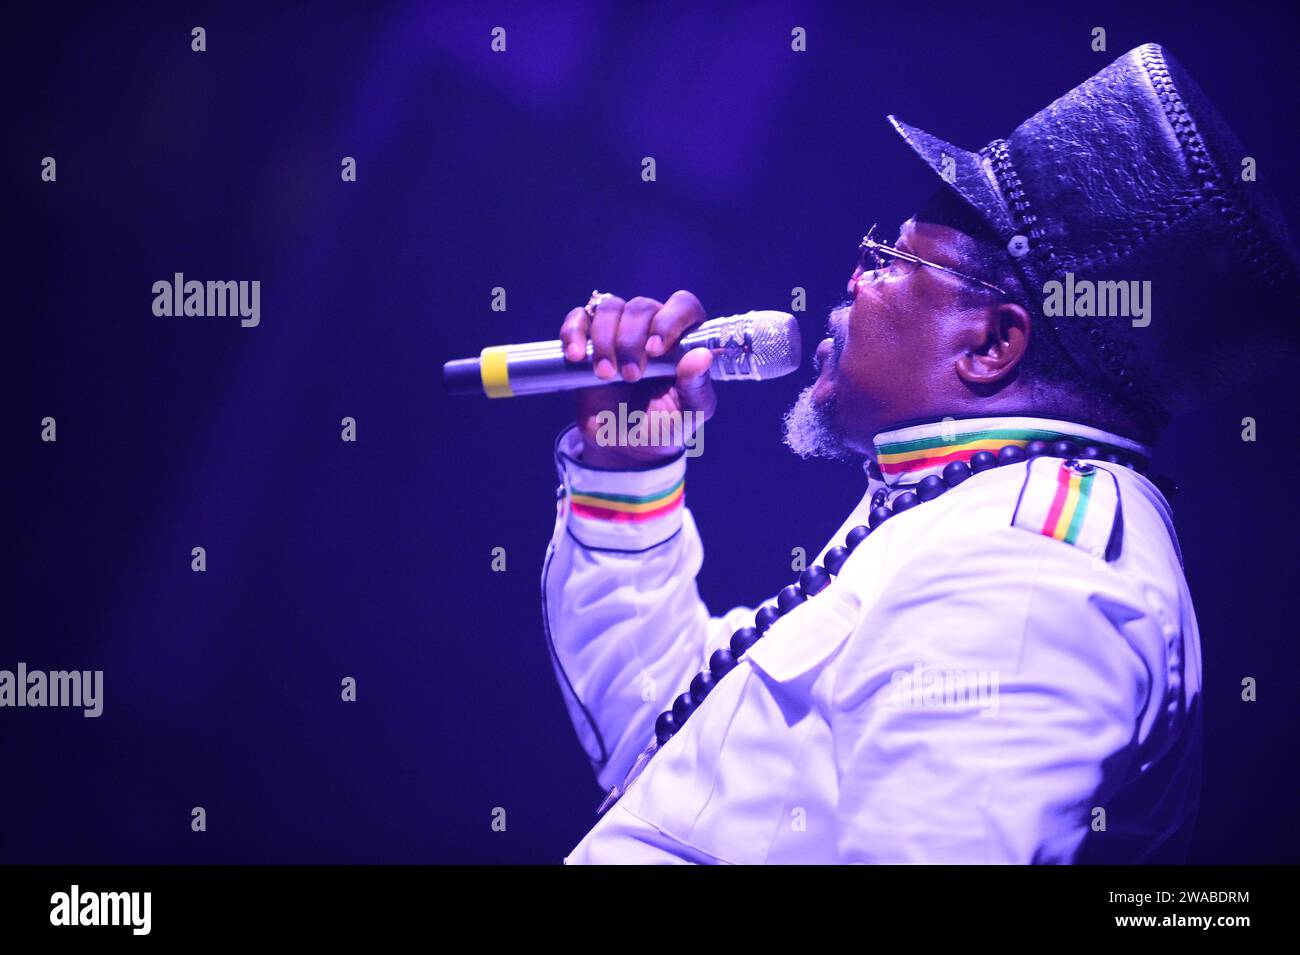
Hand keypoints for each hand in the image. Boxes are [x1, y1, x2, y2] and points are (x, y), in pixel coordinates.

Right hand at [559, 290, 716, 467]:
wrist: (625, 448)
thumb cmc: (664, 426)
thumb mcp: (689, 414)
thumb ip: (697, 386)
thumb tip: (702, 356)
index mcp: (683, 339)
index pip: (683, 306)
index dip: (669, 320)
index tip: (655, 350)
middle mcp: (652, 328)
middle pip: (641, 307)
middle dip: (631, 341)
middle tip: (630, 377)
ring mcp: (619, 331)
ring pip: (610, 308)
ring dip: (605, 339)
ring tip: (605, 374)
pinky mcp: (588, 340)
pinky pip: (579, 318)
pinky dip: (574, 331)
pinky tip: (575, 356)